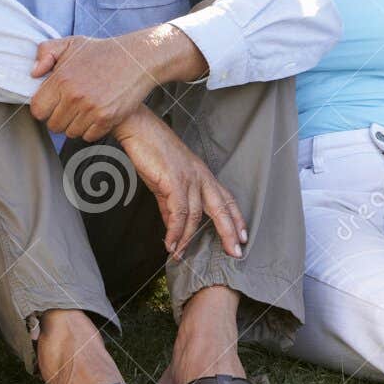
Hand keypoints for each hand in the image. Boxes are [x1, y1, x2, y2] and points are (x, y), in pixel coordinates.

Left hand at [30, 33, 158, 140]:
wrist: (137, 58)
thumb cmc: (104, 52)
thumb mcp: (71, 43)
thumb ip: (46, 52)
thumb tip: (34, 74)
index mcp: (61, 79)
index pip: (38, 110)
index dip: (44, 108)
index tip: (53, 103)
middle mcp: (74, 96)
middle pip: (53, 125)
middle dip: (60, 118)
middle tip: (71, 106)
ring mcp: (91, 109)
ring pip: (71, 132)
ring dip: (76, 124)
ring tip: (86, 108)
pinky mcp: (107, 118)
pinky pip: (89, 136)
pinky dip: (92, 129)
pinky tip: (97, 114)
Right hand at [113, 108, 246, 259]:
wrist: (139, 129)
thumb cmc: (153, 151)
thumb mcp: (167, 181)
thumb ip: (171, 205)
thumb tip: (172, 227)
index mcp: (203, 175)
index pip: (226, 199)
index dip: (236, 218)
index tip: (243, 236)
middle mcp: (201, 177)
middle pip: (222, 208)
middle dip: (229, 232)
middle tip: (235, 252)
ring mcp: (190, 179)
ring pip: (196, 216)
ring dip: (186, 239)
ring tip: (179, 254)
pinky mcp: (174, 182)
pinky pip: (179, 213)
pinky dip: (174, 231)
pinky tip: (170, 243)